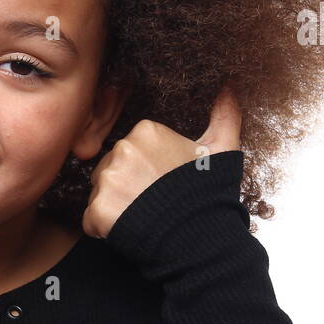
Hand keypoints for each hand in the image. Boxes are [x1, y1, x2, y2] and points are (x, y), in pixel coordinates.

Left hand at [81, 85, 241, 238]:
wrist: (201, 239)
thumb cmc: (210, 195)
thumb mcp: (224, 150)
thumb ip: (225, 114)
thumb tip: (231, 84)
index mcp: (146, 131)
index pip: (130, 151)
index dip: (145, 172)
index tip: (164, 184)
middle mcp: (123, 148)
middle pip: (111, 169)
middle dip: (126, 188)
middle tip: (153, 203)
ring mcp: (109, 179)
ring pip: (100, 194)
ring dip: (115, 208)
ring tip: (144, 217)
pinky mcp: (98, 210)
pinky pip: (91, 220)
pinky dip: (105, 230)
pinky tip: (130, 231)